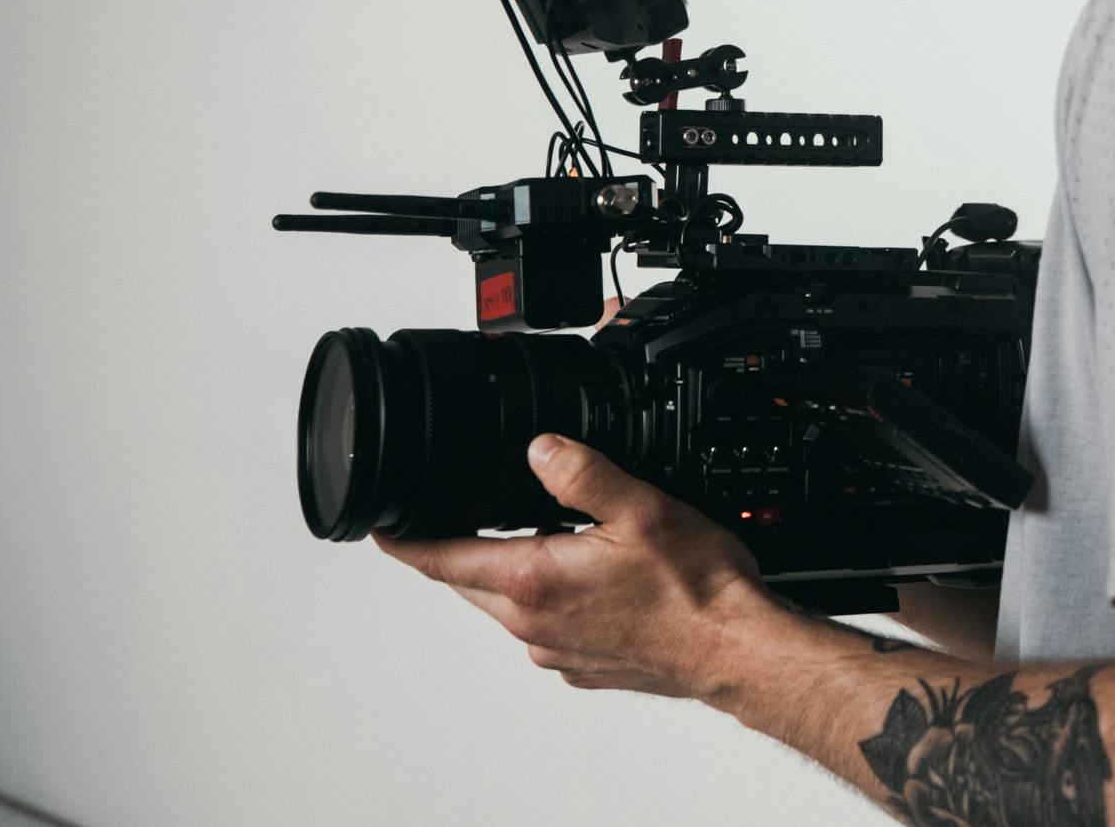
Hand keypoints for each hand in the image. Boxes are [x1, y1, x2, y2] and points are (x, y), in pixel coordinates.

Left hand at [376, 434, 768, 700]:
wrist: (734, 649)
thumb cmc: (695, 589)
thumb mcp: (639, 506)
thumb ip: (581, 472)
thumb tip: (540, 448)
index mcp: (535, 583)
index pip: (441, 562)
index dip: (403, 541)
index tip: (379, 527)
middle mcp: (534, 626)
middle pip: (468, 584)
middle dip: (460, 549)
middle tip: (466, 514)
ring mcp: (556, 651)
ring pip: (507, 605)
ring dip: (511, 572)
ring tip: (542, 535)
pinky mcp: (582, 666)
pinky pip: (544, 627)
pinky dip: (548, 599)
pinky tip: (587, 577)